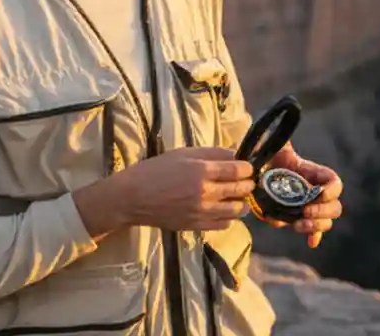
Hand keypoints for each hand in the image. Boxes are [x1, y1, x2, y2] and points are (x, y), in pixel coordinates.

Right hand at [74, 146, 253, 236]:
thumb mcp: (183, 153)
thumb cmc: (155, 170)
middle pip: (241, 189)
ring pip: (237, 210)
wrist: (132, 198)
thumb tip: (234, 154)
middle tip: (246, 181)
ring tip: (238, 197)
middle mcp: (205, 192)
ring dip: (242, 202)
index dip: (248, 168)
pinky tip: (224, 210)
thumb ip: (211, 153)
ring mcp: (202, 212)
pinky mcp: (196, 226)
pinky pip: (224, 224)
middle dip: (248, 184)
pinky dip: (229, 218)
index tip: (248, 167)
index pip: (238, 170)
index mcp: (201, 171)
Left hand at [266, 146, 342, 247]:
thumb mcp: (275, 145)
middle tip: (306, 211)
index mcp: (314, 174)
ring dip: (316, 226)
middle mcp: (315, 192)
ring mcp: (308, 207)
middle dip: (323, 211)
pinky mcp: (297, 219)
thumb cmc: (269, 154)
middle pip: (334, 206)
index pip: (334, 183)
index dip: (331, 190)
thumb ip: (278, 141)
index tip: (319, 193)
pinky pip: (312, 232)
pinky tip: (311, 243)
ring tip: (298, 225)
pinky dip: (314, 236)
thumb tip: (276, 134)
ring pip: (325, 221)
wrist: (257, 170)